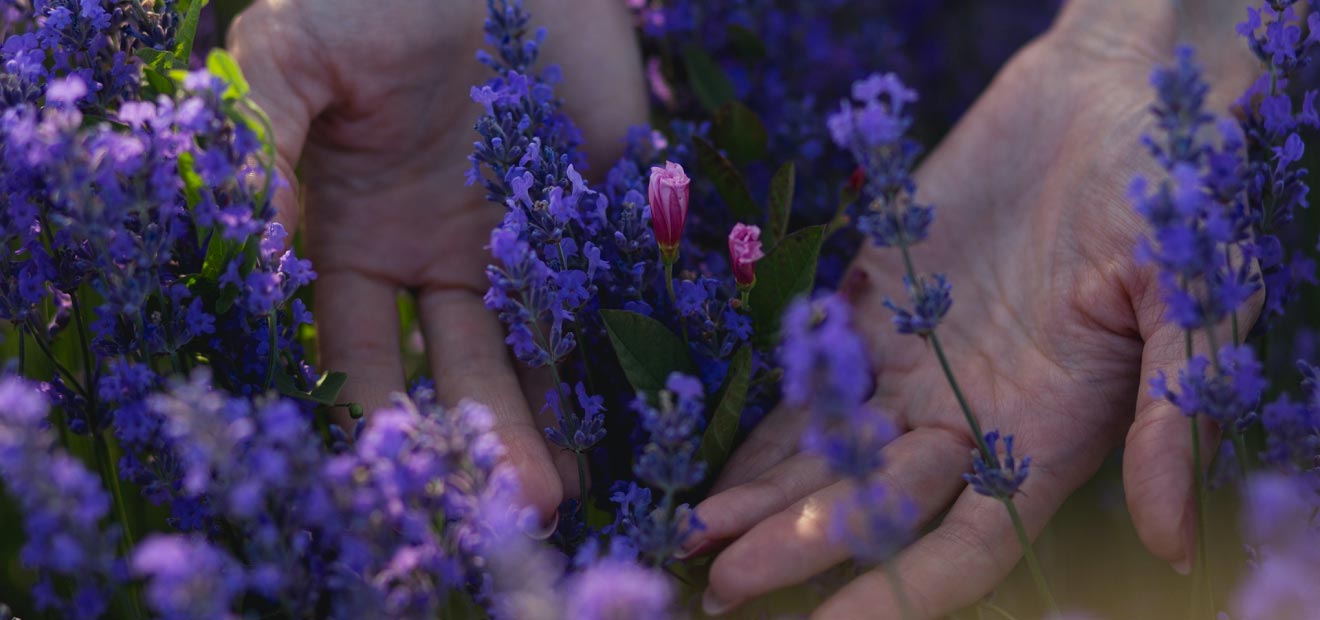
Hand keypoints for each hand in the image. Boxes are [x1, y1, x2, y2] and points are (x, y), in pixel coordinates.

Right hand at [226, 0, 645, 520]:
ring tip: (576, 488)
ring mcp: (525, 238)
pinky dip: (627, 342)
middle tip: (517, 503)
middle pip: (463, 368)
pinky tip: (643, 403)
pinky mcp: (598, 208)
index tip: (401, 469)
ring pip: (541, 347)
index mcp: (362, 235)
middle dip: (488, 435)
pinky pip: (615, 285)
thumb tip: (259, 228)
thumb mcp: (300, 48)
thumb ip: (273, 132)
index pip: (363, 346)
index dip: (376, 406)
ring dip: (559, 415)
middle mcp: (443, 254)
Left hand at [687, 1, 1258, 616]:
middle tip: (723, 586)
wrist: (1098, 97)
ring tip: (692, 538)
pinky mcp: (875, 315)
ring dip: (764, 503)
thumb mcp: (1192, 292)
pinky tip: (715, 472)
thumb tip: (1174, 540)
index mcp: (1048, 436)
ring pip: (831, 457)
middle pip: (879, 509)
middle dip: (802, 548)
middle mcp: (972, 420)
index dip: (897, 592)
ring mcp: (917, 370)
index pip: (967, 546)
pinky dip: (765, 432)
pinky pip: (811, 387)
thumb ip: (1174, 412)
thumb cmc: (1165, 191)